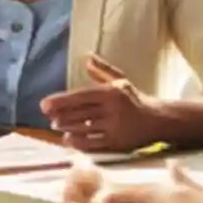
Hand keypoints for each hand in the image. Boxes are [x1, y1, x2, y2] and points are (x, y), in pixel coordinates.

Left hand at [41, 54, 165, 151]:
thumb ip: (102, 71)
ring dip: (66, 128)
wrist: (158, 121)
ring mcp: (115, 128)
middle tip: (48, 116)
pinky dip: (77, 143)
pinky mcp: (117, 144)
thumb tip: (87, 57)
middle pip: (79, 114)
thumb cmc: (135, 99)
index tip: (44, 105)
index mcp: (112, 92)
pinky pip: (92, 145)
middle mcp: (113, 110)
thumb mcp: (120, 81)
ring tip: (56, 126)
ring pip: (83, 129)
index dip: (60, 101)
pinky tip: (69, 139)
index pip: (81, 96)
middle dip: (60, 116)